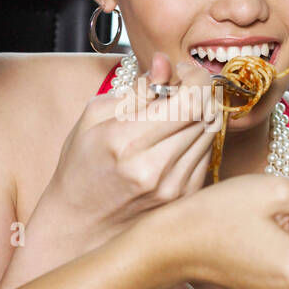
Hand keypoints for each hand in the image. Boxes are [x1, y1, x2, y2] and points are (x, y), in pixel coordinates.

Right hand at [35, 52, 221, 253]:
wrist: (79, 223)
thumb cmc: (81, 166)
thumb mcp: (94, 118)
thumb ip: (136, 90)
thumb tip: (165, 64)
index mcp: (126, 140)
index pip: (190, 100)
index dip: (194, 78)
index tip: (181, 72)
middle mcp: (154, 166)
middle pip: (205, 114)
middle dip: (199, 92)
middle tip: (180, 87)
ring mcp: (173, 187)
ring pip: (210, 133)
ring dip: (201, 114)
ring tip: (177, 112)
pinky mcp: (184, 199)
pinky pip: (207, 154)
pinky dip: (198, 138)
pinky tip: (177, 137)